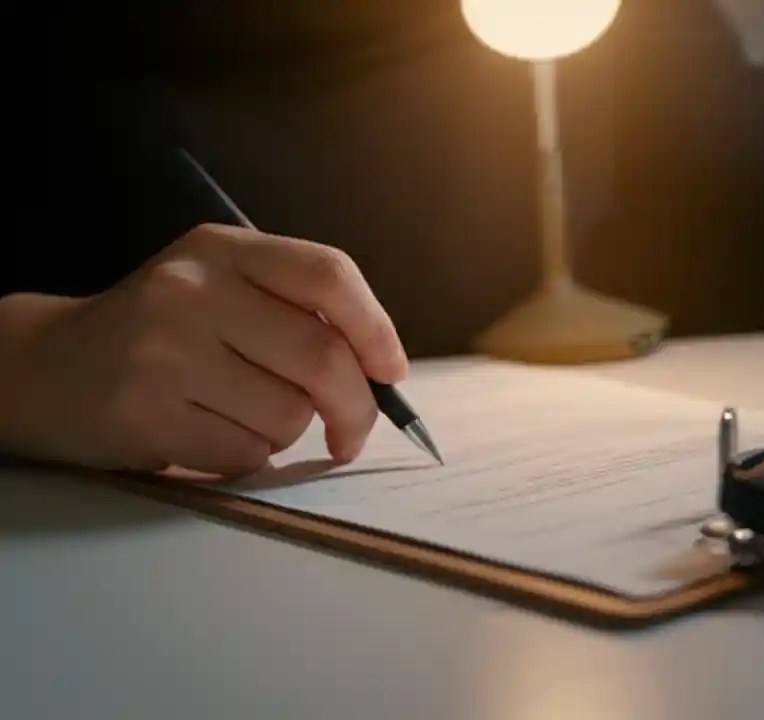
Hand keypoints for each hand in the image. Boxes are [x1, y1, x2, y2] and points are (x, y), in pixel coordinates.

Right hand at [0, 224, 407, 476]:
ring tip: (244, 416)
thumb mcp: (220, 288)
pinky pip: (244, 454)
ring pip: (288, 414)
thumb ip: (296, 310)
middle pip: (322, 356)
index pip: (328, 274)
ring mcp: (163, 353)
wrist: (50, 368)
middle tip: (352, 432)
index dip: (377, 328)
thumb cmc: (162, 332)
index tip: (391, 371)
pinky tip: (210, 434)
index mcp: (222, 250)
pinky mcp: (144, 414)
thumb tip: (384, 371)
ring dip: (288, 433)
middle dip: (355, 407)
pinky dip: (247, 457)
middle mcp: (191, 291)